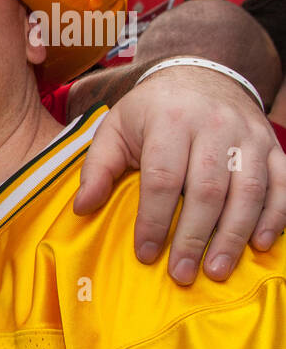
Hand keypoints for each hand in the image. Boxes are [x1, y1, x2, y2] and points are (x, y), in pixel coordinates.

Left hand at [74, 65, 285, 283]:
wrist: (200, 74)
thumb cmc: (151, 111)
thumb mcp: (114, 129)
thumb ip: (97, 168)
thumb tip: (82, 208)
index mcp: (169, 121)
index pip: (162, 178)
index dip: (154, 220)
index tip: (145, 254)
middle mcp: (215, 126)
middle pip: (207, 190)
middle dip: (193, 237)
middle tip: (181, 274)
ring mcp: (249, 135)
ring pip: (248, 191)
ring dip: (233, 235)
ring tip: (217, 270)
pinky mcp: (272, 145)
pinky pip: (283, 183)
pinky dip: (275, 216)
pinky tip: (258, 244)